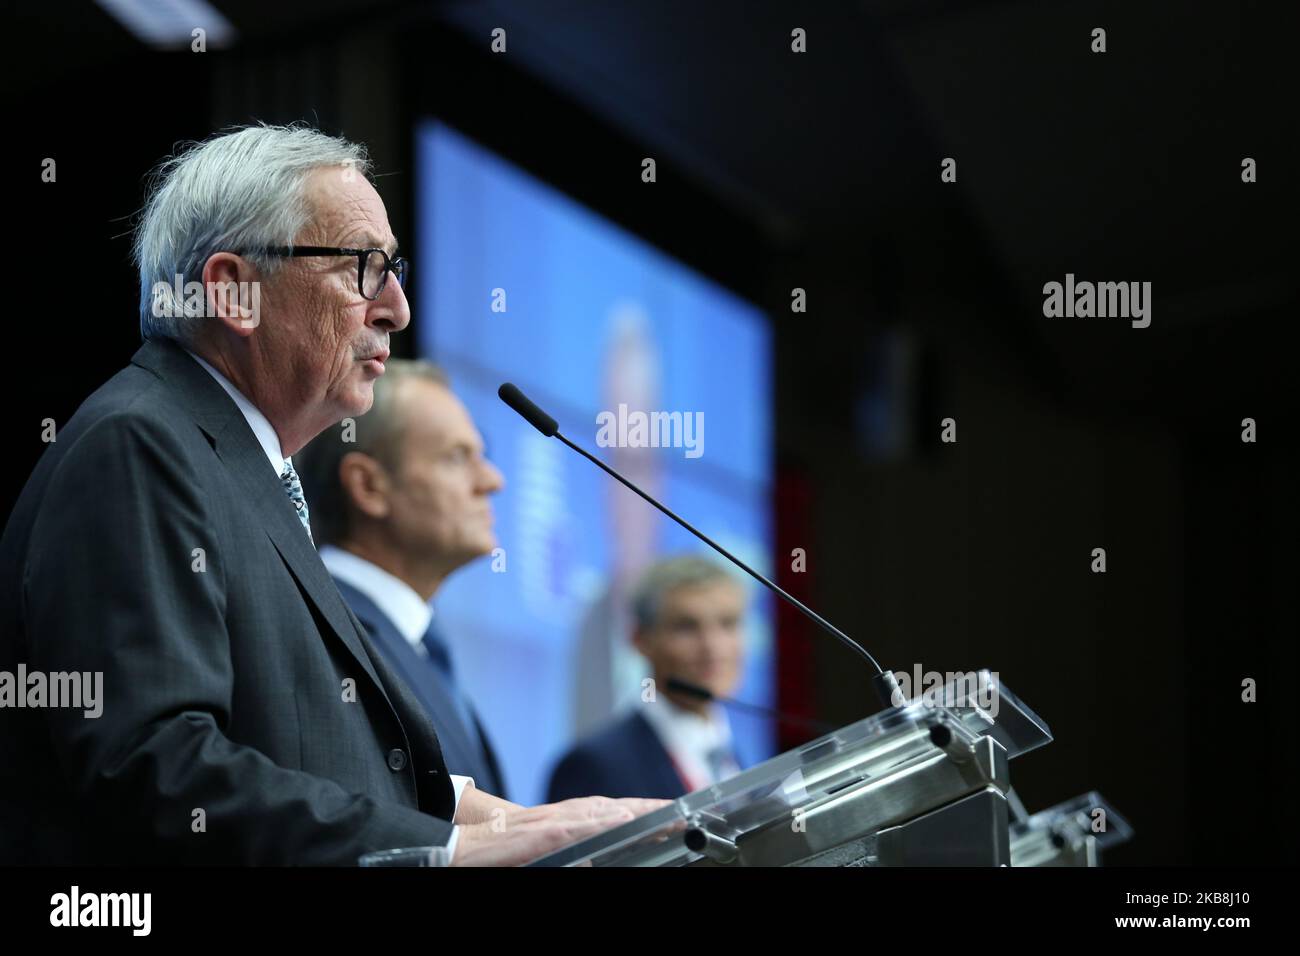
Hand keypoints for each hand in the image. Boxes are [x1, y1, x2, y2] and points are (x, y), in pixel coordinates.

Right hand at [450, 795, 670, 866]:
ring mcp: (550, 822)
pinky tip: (622, 824)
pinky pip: (575, 829)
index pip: (610, 811)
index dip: (642, 809)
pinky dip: (600, 824)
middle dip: (648, 807)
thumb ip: (571, 847)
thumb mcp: (543, 849)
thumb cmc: (500, 852)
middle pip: (613, 807)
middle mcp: (561, 815)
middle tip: (682, 811)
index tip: (671, 811)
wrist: (460, 847)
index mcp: (563, 819)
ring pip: (601, 813)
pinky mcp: (538, 835)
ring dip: (635, 811)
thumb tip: (598, 856)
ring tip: (665, 814)